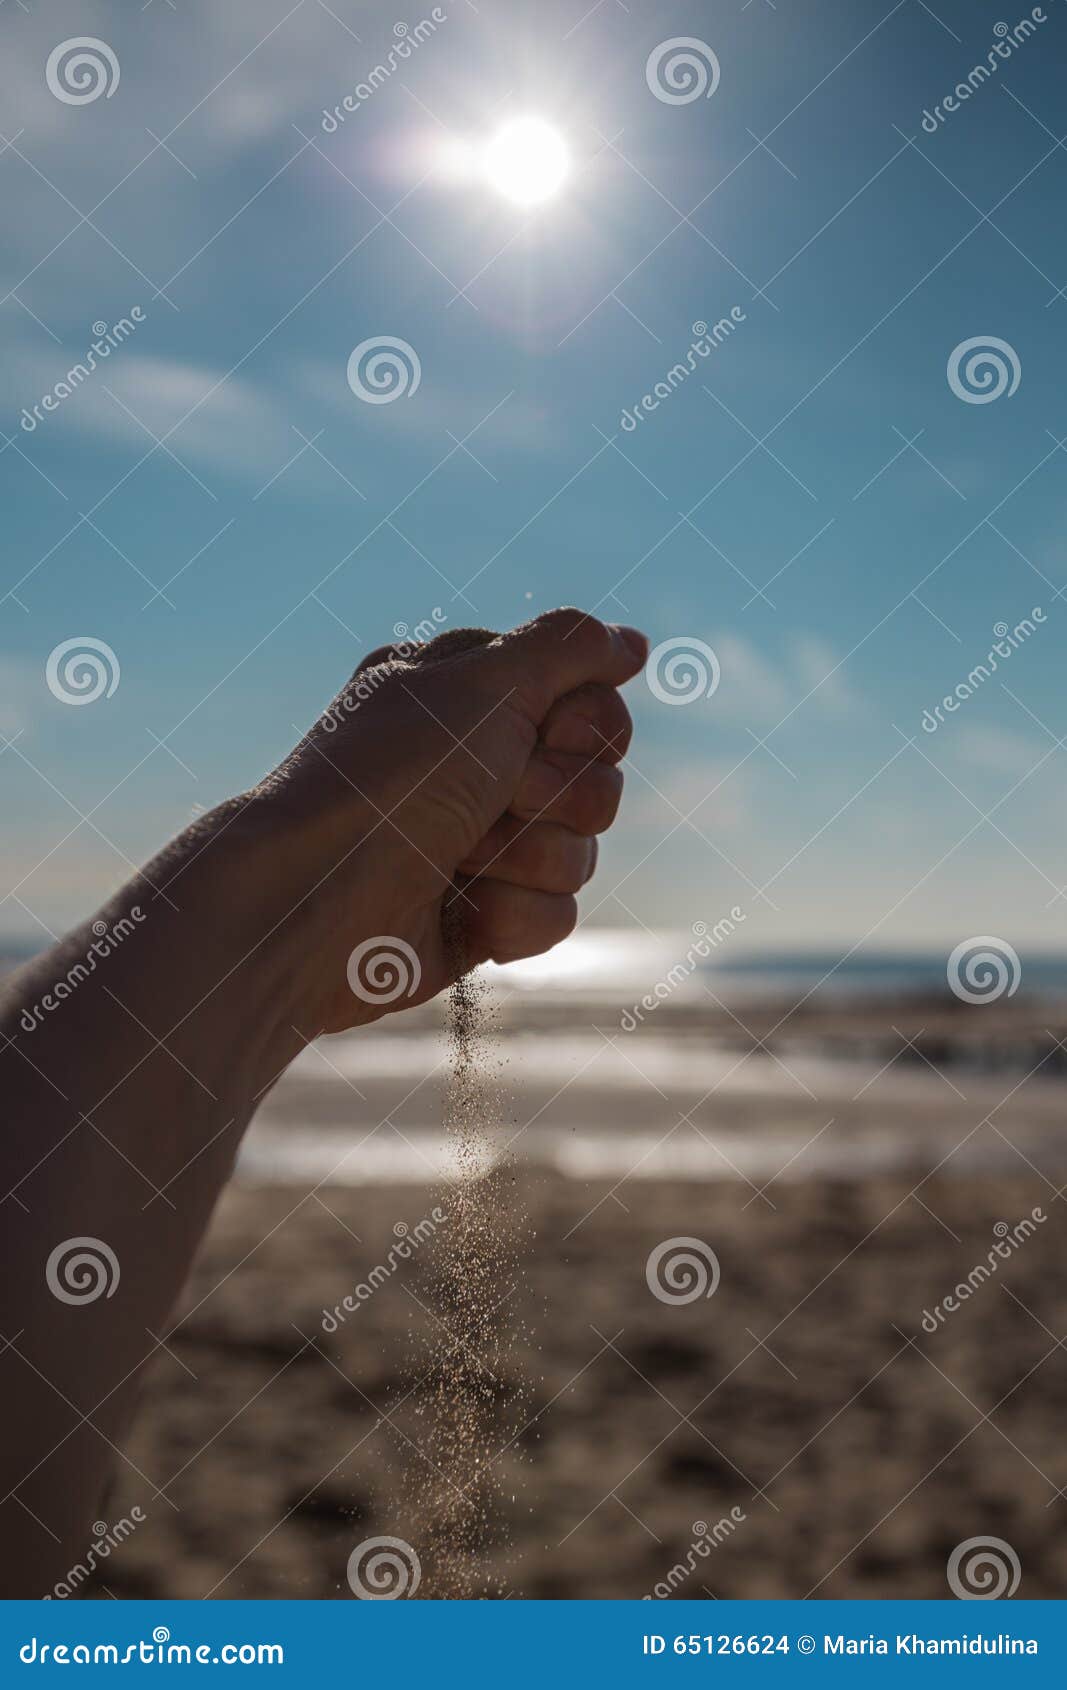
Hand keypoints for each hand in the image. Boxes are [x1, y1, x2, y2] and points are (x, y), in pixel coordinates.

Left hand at [252, 608, 647, 1035]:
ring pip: (582, 853)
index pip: (589, 704)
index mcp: (468, 696)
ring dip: (527, 855)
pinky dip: (511, 914)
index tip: (538, 730)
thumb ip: (568, 649)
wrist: (313, 900)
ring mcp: (482, 846)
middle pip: (598, 780)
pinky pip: (558, 916)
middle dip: (556, 793)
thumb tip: (633, 643)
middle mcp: (477, 767)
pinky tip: (460, 909)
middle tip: (492, 793)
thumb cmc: (386, 779)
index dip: (584, 725)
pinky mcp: (484, 919)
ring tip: (459, 856)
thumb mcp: (482, 682)